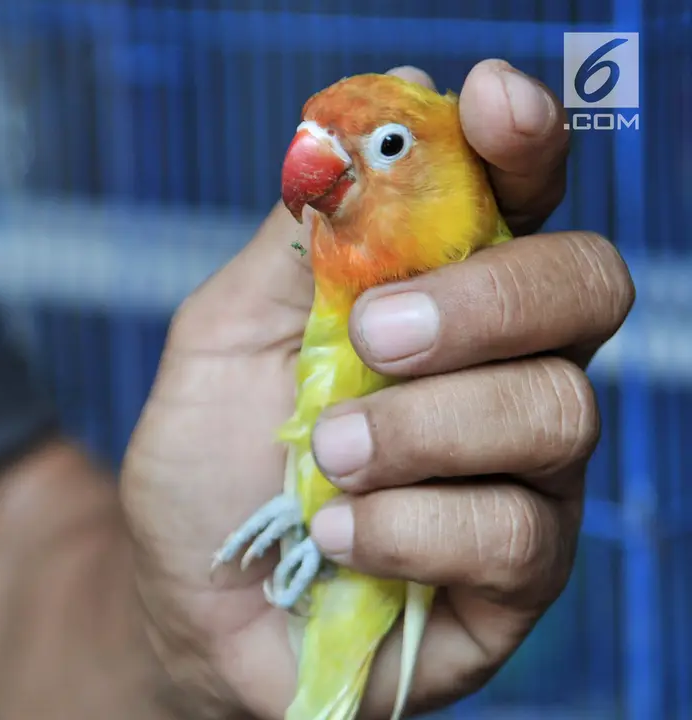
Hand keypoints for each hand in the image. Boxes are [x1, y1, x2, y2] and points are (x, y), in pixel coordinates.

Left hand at [120, 60, 633, 718]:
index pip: (519, 198)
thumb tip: (358, 125)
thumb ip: (298, 243)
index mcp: (441, 294)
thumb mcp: (224, 333)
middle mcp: (503, 370)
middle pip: (584, 286)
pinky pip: (515, 533)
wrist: (185, 597)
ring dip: (422, 428)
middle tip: (375, 335)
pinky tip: (336, 534)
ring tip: (326, 458)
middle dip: (483, 298)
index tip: (496, 104)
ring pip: (556, 411)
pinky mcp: (517, 577)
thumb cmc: (209, 461)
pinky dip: (407, 525)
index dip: (523, 144)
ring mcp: (522, 475)